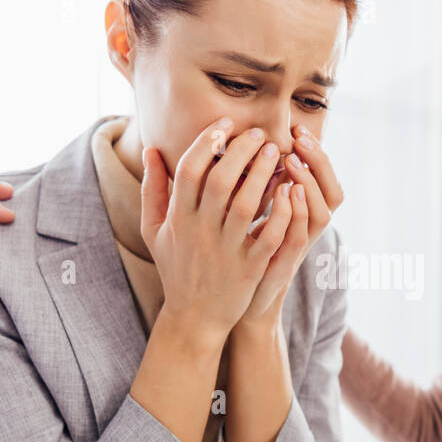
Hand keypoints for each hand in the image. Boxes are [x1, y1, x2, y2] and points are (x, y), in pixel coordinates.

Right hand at [139, 118, 290, 344]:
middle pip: (219, 181)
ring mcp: (226, 250)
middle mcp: (200, 232)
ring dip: (262, 174)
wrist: (194, 317)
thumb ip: (152, 189)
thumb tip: (151, 150)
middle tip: (258, 133)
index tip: (226, 124)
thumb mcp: (153, 230)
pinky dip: (281, 211)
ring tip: (275, 152)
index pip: (188, 171)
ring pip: (246, 204)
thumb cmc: (176, 267)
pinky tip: (290, 190)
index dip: (207, 142)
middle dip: (240, 151)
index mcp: (178, 219)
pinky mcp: (249, 268)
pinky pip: (269, 235)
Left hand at [236, 123, 343, 328]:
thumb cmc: (233, 255)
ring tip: (292, 158)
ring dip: (309, 183)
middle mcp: (305, 231)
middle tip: (300, 137)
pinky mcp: (280, 265)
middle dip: (319, 161)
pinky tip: (286, 190)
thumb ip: (251, 185)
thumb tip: (242, 145)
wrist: (224, 305)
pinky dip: (296, 213)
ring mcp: (296, 249)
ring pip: (322, 212)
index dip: (317, 153)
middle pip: (333, 191)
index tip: (298, 127)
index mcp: (298, 216)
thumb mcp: (243, 215)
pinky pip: (299, 237)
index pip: (323, 178)